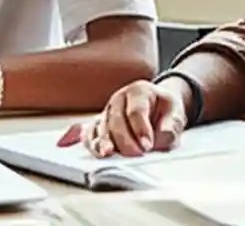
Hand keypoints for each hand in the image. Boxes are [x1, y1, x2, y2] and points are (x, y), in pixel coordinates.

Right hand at [56, 78, 187, 156]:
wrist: (158, 105)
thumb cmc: (164, 108)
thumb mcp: (176, 111)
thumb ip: (172, 125)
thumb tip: (162, 139)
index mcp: (138, 91)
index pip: (136, 111)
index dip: (141, 129)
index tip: (148, 145)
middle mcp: (118, 100)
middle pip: (116, 121)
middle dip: (124, 139)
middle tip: (135, 154)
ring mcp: (106, 112)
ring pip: (100, 127)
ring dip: (101, 142)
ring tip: (106, 154)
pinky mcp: (99, 124)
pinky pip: (87, 131)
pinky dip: (78, 138)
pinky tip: (67, 143)